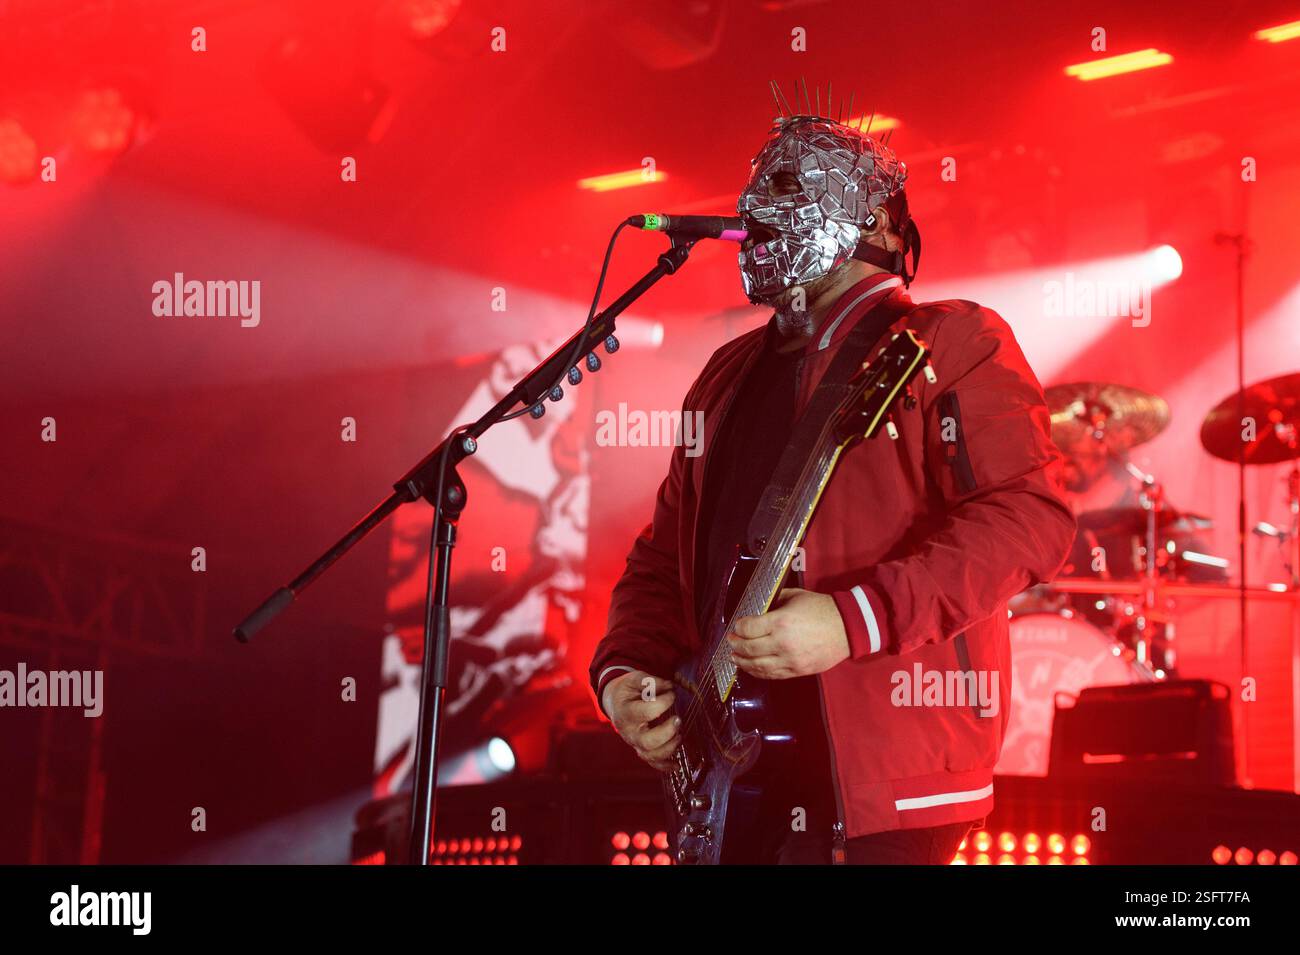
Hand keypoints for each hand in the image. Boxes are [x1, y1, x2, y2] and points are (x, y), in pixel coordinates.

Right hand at [602, 670, 680, 771]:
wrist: (615, 703)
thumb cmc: (627, 691)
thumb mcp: (634, 680)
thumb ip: (650, 681)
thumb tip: (668, 686)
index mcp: (625, 712)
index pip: (645, 712)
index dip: (663, 703)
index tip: (672, 694)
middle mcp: (629, 732)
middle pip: (647, 741)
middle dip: (666, 732)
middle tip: (678, 719)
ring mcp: (635, 743)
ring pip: (650, 755)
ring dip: (668, 748)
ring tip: (680, 736)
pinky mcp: (641, 750)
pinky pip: (653, 763)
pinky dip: (665, 766)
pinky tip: (676, 765)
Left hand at [728, 588, 849, 678]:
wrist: (848, 628)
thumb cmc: (823, 609)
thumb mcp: (795, 596)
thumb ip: (774, 601)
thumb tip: (759, 608)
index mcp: (781, 622)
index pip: (748, 629)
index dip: (738, 628)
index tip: (736, 626)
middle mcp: (782, 643)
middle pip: (749, 648)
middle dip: (736, 644)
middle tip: (731, 641)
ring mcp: (790, 660)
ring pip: (757, 666)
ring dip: (742, 662)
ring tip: (735, 657)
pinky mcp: (797, 671)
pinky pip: (772, 675)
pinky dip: (758, 672)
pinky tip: (752, 667)